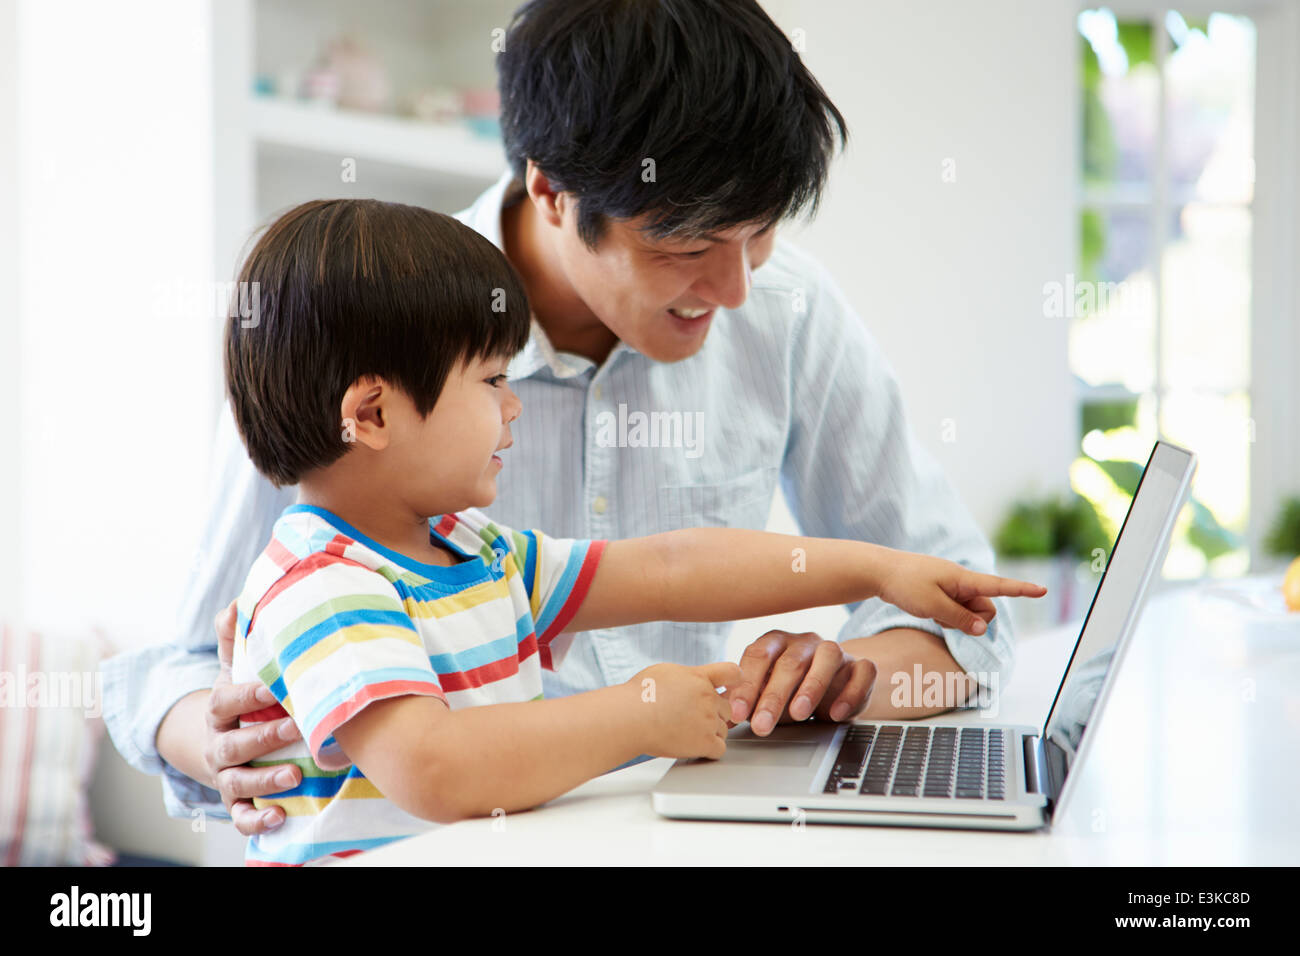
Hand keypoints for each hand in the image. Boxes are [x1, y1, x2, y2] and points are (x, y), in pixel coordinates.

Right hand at [207, 600, 303, 836]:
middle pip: (232, 745)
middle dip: (263, 738)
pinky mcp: (236, 800)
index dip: (247, 695)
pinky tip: (277, 818)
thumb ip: (238, 637)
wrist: (225, 741)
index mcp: (220, 710)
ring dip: (264, 782)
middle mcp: (218, 744)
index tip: (274, 687)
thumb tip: (240, 601)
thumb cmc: (243, 699)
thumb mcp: (237, 669)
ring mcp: (226, 775)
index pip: (224, 701)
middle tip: (296, 728)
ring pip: (237, 782)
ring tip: (294, 777)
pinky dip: (255, 820)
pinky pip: (240, 816)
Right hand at [628, 661, 740, 759]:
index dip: (734, 680)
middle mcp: (708, 697)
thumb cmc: (639, 695)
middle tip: (693, 719)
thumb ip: (687, 675)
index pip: (732, 672)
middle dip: (715, 714)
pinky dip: (709, 750)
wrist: (630, 717)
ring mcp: (708, 720)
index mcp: (699, 677)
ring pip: (723, 729)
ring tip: (686, 733)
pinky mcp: (704, 742)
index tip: (730, 688)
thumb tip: (691, 679)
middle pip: (727, 708)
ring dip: (710, 733)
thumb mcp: (665, 672)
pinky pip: (720, 749)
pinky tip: (694, 747)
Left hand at [728, 631, 876, 735]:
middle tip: (762, 725)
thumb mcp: (764, 693)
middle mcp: (804, 642)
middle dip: (774, 696)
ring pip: (827, 657)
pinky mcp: (859, 665)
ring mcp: (834, 650)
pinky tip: (835, 714)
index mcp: (774, 642)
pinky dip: (850, 693)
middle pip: (789, 662)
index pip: (757, 656)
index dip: (746, 685)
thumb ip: (747, 702)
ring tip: (799, 713)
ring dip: (812, 686)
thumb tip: (722, 719)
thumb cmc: (789, 689)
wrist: (830, 685)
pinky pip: (861, 672)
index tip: (737, 713)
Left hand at [877, 555, 1046, 635]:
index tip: (1043, 590)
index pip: (998, 586)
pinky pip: (955, 611)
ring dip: (958, 619)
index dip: (1022, 589)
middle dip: (974, 619)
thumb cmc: (905, 585)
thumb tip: (984, 628)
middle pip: (986, 608)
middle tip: (946, 616)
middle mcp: (961, 581)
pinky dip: (947, 616)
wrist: (878, 571)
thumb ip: (960, 619)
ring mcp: (951, 587)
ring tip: (932, 610)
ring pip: (970, 612)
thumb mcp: (933, 606)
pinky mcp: (942, 593)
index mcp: (963, 579)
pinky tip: (928, 610)